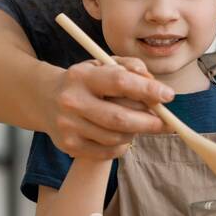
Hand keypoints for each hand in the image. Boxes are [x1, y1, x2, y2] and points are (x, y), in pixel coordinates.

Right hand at [47, 55, 172, 158]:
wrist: (46, 99)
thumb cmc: (87, 80)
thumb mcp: (104, 64)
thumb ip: (132, 67)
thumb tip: (155, 85)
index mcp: (82, 76)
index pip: (120, 82)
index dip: (148, 90)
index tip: (168, 95)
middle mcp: (72, 102)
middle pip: (120, 118)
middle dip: (149, 122)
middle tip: (166, 122)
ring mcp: (68, 126)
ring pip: (116, 137)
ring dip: (136, 132)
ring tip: (139, 123)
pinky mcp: (69, 146)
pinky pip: (108, 152)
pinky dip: (123, 145)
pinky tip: (123, 135)